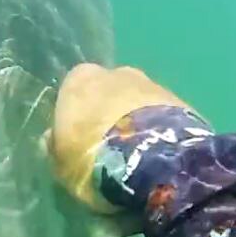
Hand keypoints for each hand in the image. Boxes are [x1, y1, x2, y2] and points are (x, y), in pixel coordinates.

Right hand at [48, 63, 199, 213]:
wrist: (152, 161)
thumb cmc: (93, 159)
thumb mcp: (60, 163)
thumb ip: (55, 146)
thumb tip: (54, 137)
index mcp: (79, 80)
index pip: (72, 94)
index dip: (75, 120)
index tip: (78, 144)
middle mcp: (116, 72)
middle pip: (107, 95)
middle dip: (107, 117)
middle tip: (109, 151)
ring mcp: (152, 84)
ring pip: (136, 105)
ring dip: (135, 125)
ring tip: (137, 159)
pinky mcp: (181, 102)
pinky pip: (161, 118)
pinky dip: (158, 133)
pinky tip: (158, 158)